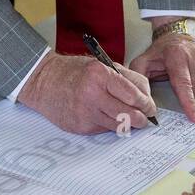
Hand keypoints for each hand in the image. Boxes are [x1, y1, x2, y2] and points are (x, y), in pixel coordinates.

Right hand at [16, 51, 156, 133]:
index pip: (133, 94)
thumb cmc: (73, 71)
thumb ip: (126, 78)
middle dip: (142, 118)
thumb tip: (146, 96)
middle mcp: (92, 94)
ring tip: (132, 120)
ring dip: (129, 125)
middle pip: (129, 114)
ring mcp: (85, 112)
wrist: (44, 81)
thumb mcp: (101, 65)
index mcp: (100, 74)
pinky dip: (110, 125)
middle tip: (145, 118)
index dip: (147, 103)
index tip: (150, 106)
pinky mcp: (80, 126)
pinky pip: (104, 129)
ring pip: (119, 126)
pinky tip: (108, 117)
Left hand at [129, 30, 194, 122]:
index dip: (189, 103)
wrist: (178, 36)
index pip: (184, 84)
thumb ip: (138, 76)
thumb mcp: (145, 61)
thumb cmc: (163, 52)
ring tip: (191, 80)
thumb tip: (139, 96)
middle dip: (187, 96)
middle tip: (178, 84)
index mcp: (178, 56)